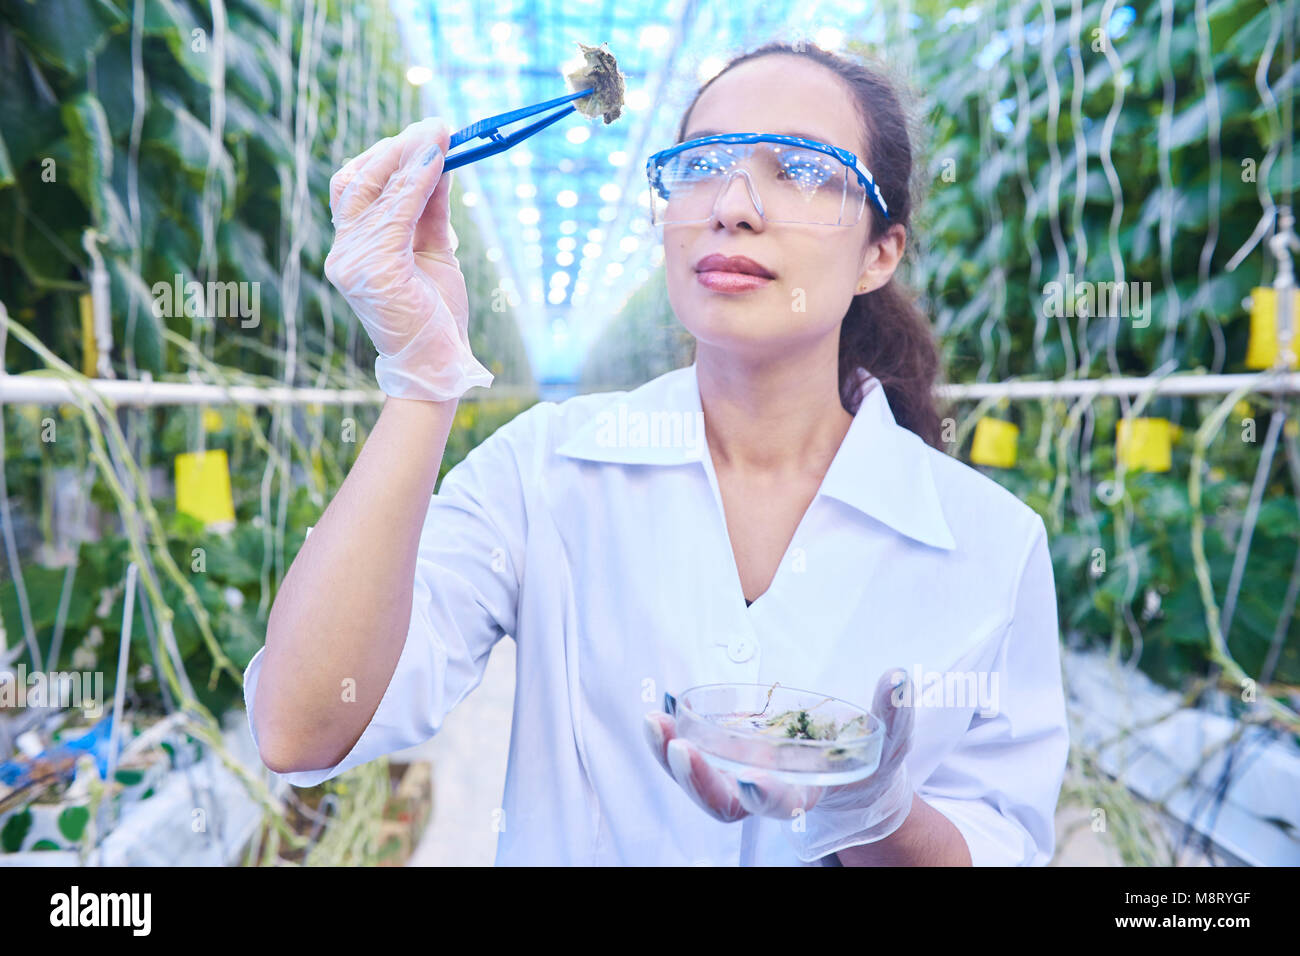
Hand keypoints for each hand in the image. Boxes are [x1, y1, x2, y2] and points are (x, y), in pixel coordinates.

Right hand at [324, 117, 491, 401]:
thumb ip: (429, 211)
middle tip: (434, 126)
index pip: (355, 189)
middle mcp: (344, 253)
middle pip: (355, 181)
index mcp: (353, 249)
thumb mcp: (432, 251)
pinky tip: (438, 162)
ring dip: (411, 158)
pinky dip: (417, 182)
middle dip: (395, 149)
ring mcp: (353, 262)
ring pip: (374, 191)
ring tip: (441, 135)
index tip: (422, 134)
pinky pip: (395, 213)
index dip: (386, 158)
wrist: (437, 366)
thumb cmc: (434, 315)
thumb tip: (438, 162)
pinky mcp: (374, 270)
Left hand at [644, 669, 915, 860]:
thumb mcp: (891, 741)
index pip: (780, 804)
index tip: (750, 778)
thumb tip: (897, 677)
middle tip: (678, 746)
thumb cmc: (870, 761)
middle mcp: (765, 794)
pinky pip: (691, 756)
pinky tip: (655, 716)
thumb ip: (895, 714)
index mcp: (806, 795)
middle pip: (723, 804)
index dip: (763, 794)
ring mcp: (740, 778)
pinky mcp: (724, 759)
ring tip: (653, 722)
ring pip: (698, 782)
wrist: (850, 776)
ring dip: (669, 757)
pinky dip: (670, 740)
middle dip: (697, 779)